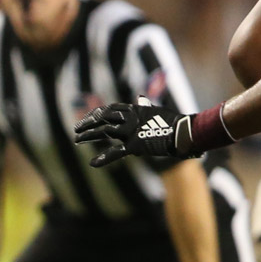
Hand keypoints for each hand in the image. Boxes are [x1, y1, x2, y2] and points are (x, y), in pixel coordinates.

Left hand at [72, 97, 196, 166]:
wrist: (184, 133)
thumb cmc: (172, 122)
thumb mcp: (156, 111)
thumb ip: (145, 106)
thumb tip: (140, 98)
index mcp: (134, 109)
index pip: (109, 109)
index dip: (96, 113)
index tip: (87, 118)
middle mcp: (130, 118)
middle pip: (103, 118)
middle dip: (88, 123)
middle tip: (76, 128)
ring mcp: (131, 131)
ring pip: (104, 131)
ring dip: (88, 135)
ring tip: (77, 140)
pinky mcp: (135, 144)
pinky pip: (116, 152)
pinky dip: (104, 158)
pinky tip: (93, 163)